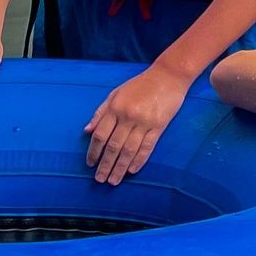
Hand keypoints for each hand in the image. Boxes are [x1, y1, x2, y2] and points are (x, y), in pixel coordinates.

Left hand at [82, 68, 190, 185]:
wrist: (168, 75)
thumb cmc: (140, 84)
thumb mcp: (116, 93)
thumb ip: (101, 112)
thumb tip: (87, 131)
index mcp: (116, 108)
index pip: (101, 135)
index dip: (94, 151)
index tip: (90, 164)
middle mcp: (128, 116)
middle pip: (113, 146)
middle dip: (105, 165)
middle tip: (100, 180)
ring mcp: (144, 122)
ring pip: (129, 150)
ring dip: (120, 167)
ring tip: (114, 180)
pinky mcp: (159, 126)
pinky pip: (147, 147)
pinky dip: (139, 160)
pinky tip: (132, 170)